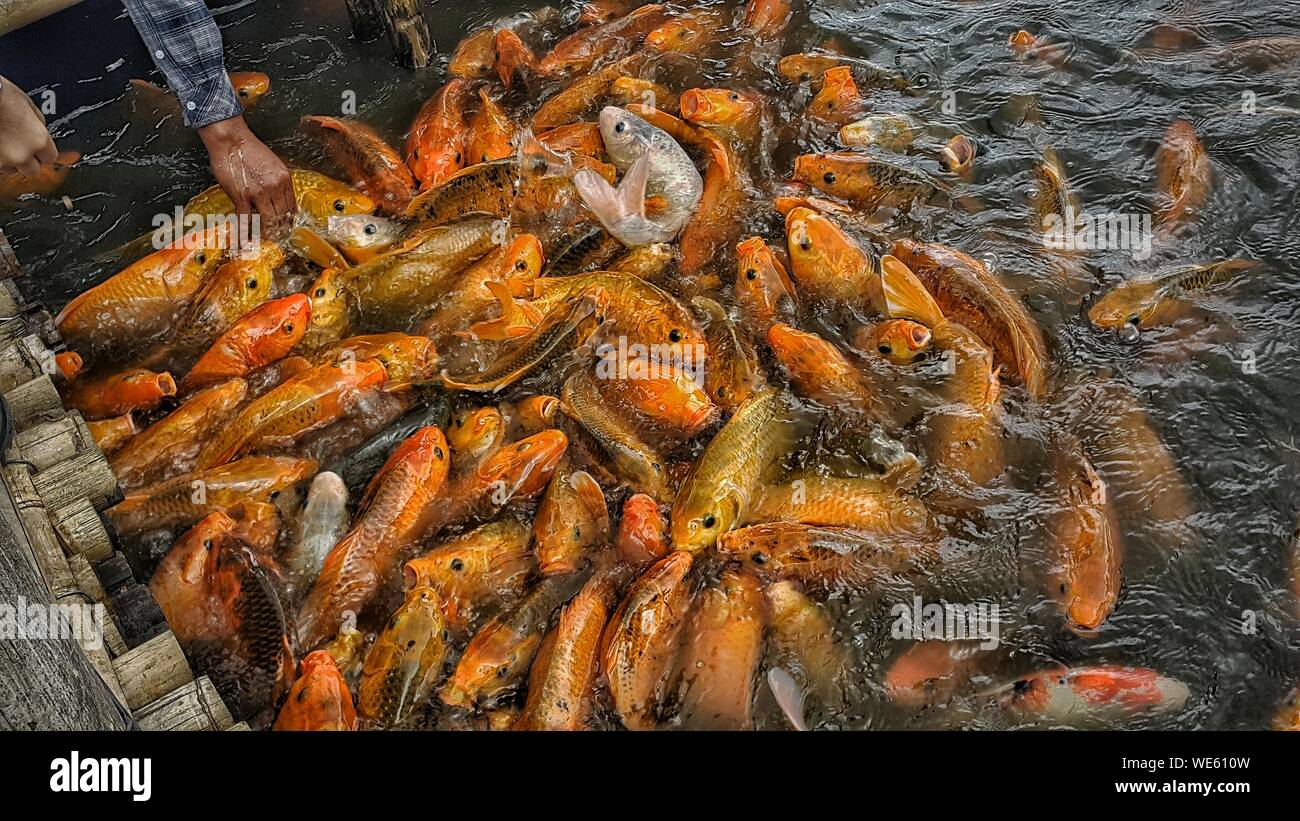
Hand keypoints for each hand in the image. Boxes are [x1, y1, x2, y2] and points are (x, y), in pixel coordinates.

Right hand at [0, 75, 58, 177]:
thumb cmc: (0, 94)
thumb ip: (37, 122)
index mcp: (39, 140)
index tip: (39, 150)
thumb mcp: (27, 104)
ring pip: (12, 170)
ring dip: (10, 160)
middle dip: (29, 160)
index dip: (44, 153)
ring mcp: (3, 160)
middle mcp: (23, 154)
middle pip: (33, 170)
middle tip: (19, 147)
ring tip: (3, 142)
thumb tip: (40, 129)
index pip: (50, 158)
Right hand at [198, 115, 295, 241]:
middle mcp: (275, 188)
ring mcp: (259, 194)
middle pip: (282, 217)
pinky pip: (245, 221)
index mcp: (284, 179)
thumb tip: (279, 198)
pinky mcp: (242, 197)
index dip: (290, 220)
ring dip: (267, 234)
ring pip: (268, 221)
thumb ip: (277, 181)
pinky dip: (244, 234)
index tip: (288, 227)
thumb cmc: (249, 149)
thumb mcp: (273, 164)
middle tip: (278, 239)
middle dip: (281, 230)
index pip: (292, 206)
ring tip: (265, 242)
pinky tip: (244, 243)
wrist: (231, 139)